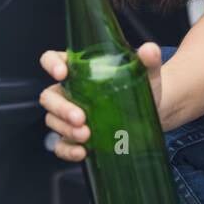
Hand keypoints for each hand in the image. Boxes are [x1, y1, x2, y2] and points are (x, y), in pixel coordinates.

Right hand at [38, 42, 165, 161]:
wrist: (154, 112)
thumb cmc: (142, 86)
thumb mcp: (146, 71)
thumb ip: (148, 59)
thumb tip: (149, 51)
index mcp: (79, 68)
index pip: (53, 60)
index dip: (51, 64)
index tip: (62, 73)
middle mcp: (69, 90)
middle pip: (49, 96)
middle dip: (61, 107)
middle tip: (80, 117)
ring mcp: (69, 115)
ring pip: (52, 120)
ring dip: (65, 128)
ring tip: (86, 135)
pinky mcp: (75, 136)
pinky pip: (61, 144)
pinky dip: (67, 149)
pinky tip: (82, 152)